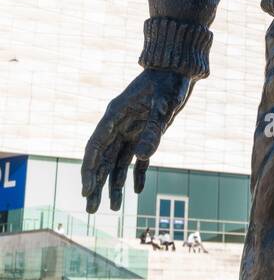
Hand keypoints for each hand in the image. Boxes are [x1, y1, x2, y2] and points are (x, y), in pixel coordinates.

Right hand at [81, 70, 192, 212]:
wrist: (180, 69)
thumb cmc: (169, 82)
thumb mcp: (163, 105)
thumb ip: (153, 129)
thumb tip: (142, 157)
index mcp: (115, 116)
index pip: (95, 148)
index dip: (89, 170)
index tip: (86, 190)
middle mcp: (120, 125)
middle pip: (103, 160)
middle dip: (97, 185)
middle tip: (91, 210)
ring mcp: (133, 130)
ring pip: (119, 162)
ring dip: (115, 185)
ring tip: (113, 209)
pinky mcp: (148, 132)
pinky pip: (139, 158)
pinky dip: (138, 174)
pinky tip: (137, 191)